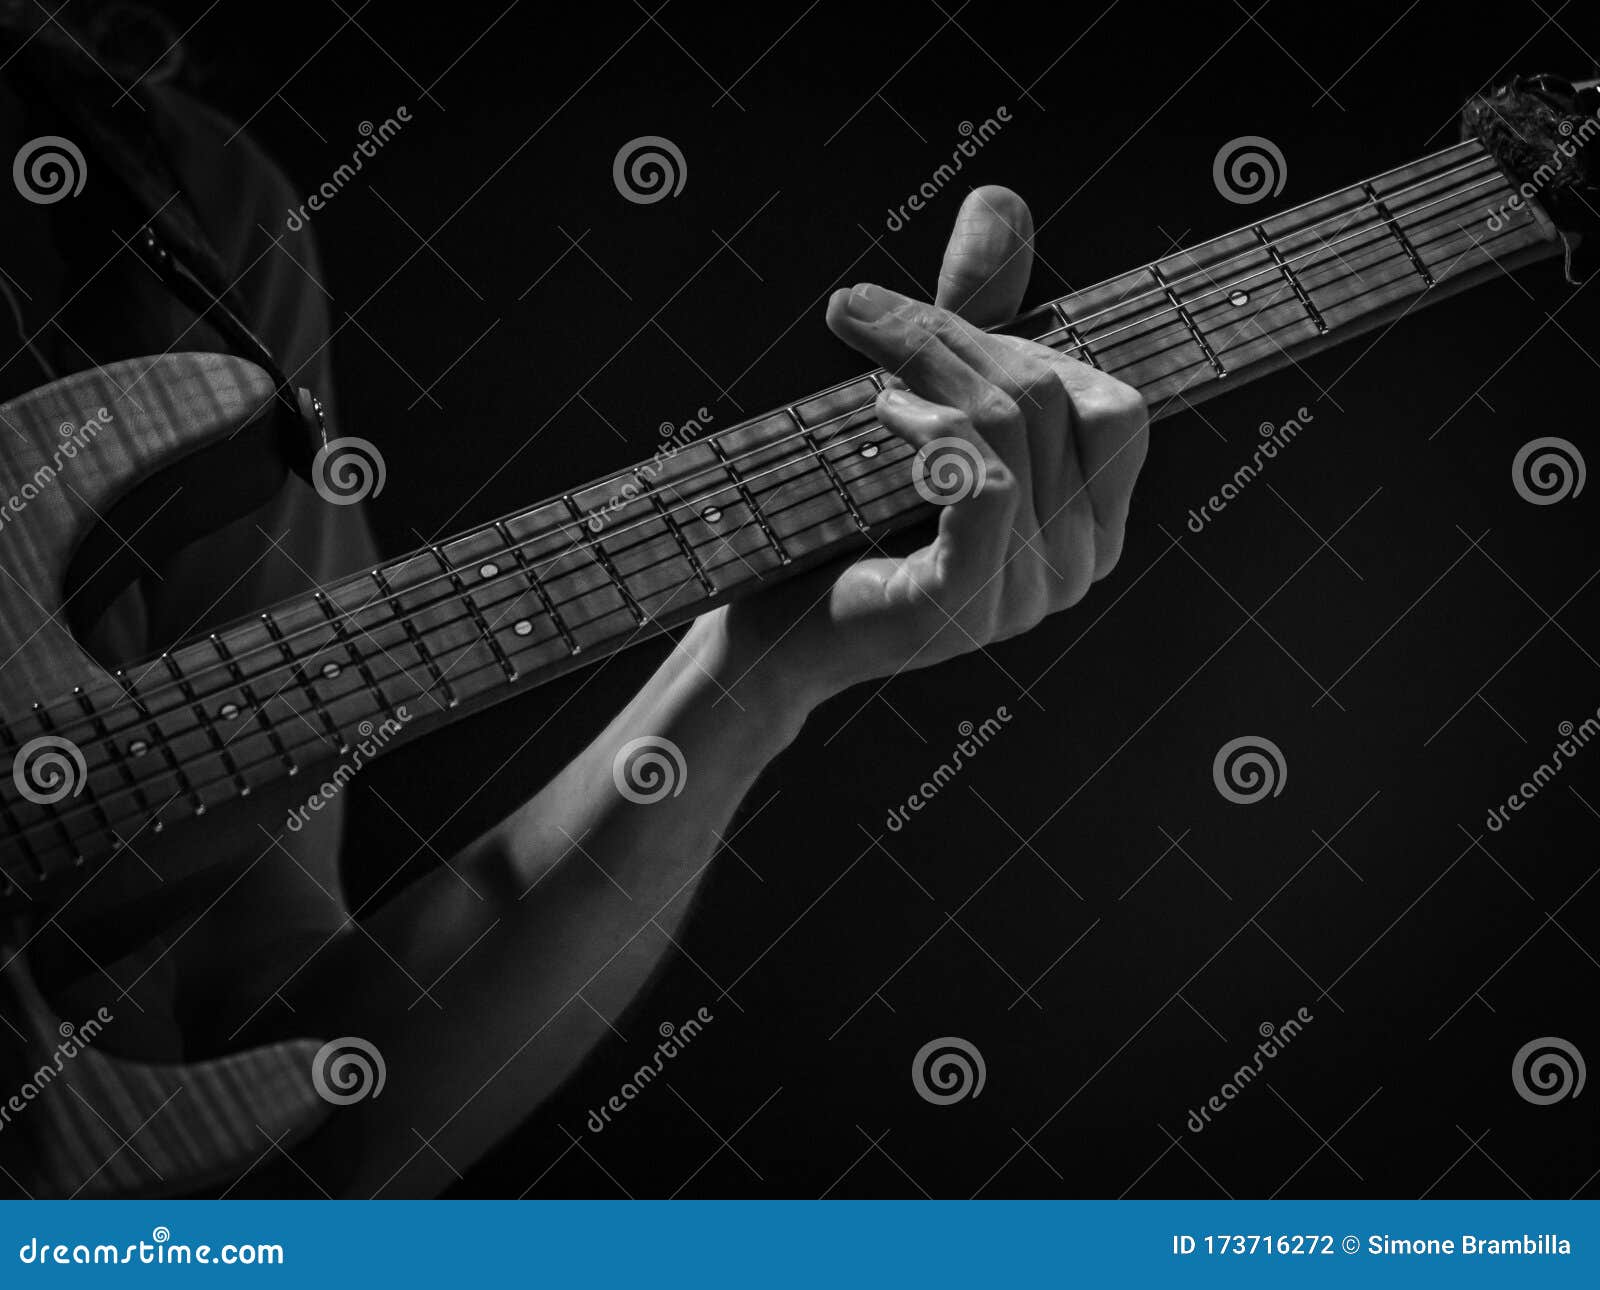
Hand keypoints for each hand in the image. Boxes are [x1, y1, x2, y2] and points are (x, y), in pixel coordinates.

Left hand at [692, 186, 1149, 709]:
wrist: (774, 624)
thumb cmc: (852, 517)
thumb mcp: (925, 401)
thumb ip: (976, 309)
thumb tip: (998, 193)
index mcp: (1093, 524)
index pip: (1115, 405)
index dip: (1028, 347)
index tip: (927, 324)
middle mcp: (1080, 566)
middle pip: (1054, 396)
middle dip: (953, 337)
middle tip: (861, 317)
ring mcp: (1029, 594)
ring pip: (1011, 425)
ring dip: (925, 368)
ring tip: (864, 370)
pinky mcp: (967, 603)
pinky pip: (983, 481)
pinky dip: (930, 430)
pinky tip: (880, 420)